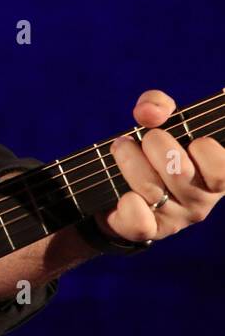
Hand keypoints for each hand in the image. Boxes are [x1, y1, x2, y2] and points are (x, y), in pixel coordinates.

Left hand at [95, 90, 224, 243]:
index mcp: (216, 176)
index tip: (189, 139)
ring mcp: (176, 219)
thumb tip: (148, 113)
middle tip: (144, 139)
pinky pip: (139, 219)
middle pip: (178, 170)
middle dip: (153, 143)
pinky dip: (128, 202)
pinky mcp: (149, 231)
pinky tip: (125, 192)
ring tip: (122, 148)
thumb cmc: (151, 151)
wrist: (120, 189)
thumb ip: (158, 104)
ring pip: (151, 188)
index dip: (202, 147)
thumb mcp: (159, 122)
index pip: (221, 167)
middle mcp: (201, 201)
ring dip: (128, 159)